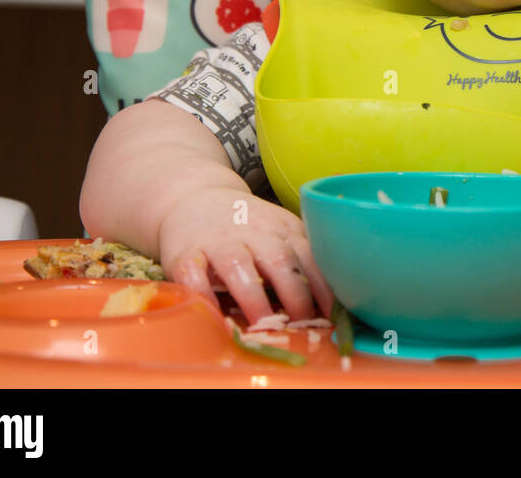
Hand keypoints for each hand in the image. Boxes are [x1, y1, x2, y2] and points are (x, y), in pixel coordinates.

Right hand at [157, 185, 332, 324]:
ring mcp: (219, 241)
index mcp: (284, 229)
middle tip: (302, 323)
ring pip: (238, 264)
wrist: (196, 196)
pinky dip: (201, 294)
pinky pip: (192, 272)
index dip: (324, 287)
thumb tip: (335, 306)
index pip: (310, 257)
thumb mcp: (281, 233)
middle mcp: (255, 233)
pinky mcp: (186, 251)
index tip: (334, 314)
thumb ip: (302, 261)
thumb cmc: (249, 227)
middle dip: (294, 293)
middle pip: (280, 260)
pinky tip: (213, 314)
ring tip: (262, 324)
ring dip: (253, 296)